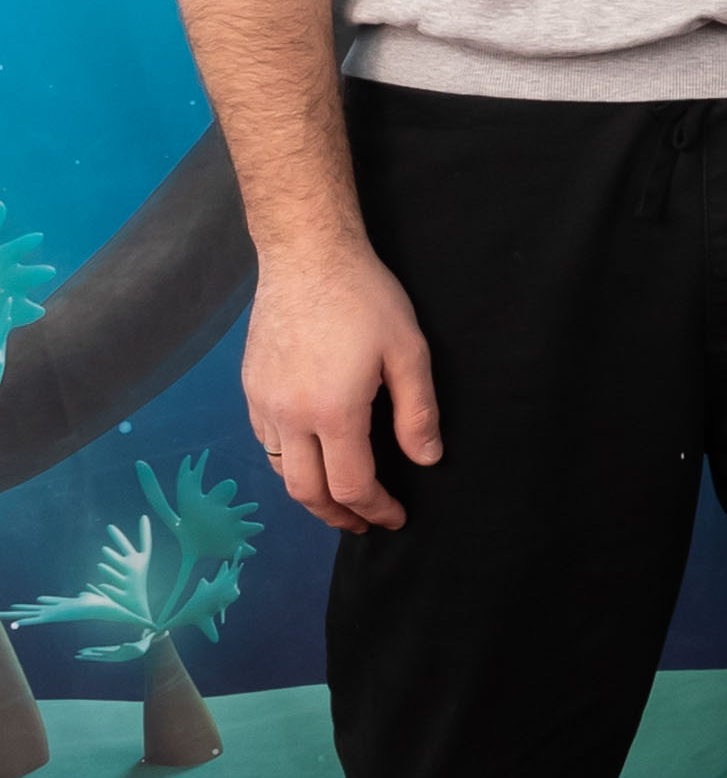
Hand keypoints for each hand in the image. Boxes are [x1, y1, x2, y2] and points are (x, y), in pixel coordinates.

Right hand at [242, 239, 440, 531]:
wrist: (306, 254)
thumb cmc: (364, 297)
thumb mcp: (408, 351)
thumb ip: (418, 412)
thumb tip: (426, 460)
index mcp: (332, 413)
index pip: (352, 486)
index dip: (375, 510)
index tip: (395, 516)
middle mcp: (290, 417)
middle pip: (307, 493)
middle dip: (338, 516)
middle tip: (363, 522)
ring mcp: (263, 403)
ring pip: (281, 470)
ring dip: (311, 492)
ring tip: (339, 495)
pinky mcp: (250, 387)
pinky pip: (267, 442)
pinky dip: (289, 462)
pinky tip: (310, 454)